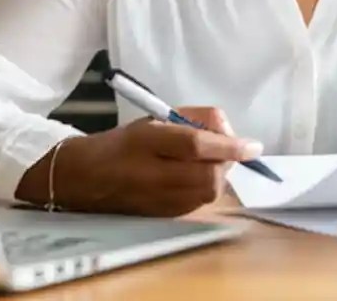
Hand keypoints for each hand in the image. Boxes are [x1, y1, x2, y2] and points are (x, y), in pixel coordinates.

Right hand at [15, 106, 263, 216]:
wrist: (83, 179)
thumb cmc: (122, 143)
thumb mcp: (153, 120)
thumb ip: (192, 121)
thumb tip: (228, 130)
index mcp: (146, 142)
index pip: (196, 145)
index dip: (228, 145)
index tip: (253, 146)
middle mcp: (152, 174)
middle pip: (208, 175)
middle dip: (226, 161)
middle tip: (224, 147)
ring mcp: (157, 200)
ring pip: (208, 192)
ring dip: (218, 174)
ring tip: (207, 159)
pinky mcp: (163, 216)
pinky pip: (199, 201)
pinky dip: (206, 186)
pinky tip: (195, 175)